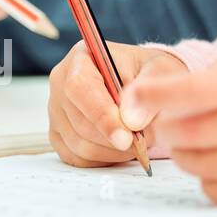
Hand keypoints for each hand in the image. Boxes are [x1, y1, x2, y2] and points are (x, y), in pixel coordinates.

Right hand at [48, 41, 186, 166]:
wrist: (143, 87)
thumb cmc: (148, 74)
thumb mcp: (159, 70)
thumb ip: (147, 92)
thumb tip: (131, 120)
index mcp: (81, 58)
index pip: (79, 88)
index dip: (101, 116)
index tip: (126, 138)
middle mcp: (60, 82)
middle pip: (79, 121)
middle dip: (114, 138)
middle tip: (145, 140)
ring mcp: (56, 110)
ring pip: (79, 144)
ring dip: (113, 151)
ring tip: (137, 141)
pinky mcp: (58, 134)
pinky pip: (77, 157)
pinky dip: (103, 159)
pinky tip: (120, 148)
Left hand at [119, 45, 216, 207]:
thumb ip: (202, 78)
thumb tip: (137, 103)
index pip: (189, 91)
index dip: (151, 96)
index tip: (128, 100)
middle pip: (184, 134)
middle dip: (170, 125)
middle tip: (179, 118)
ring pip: (195, 165)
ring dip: (189, 152)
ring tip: (210, 137)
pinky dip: (212, 177)